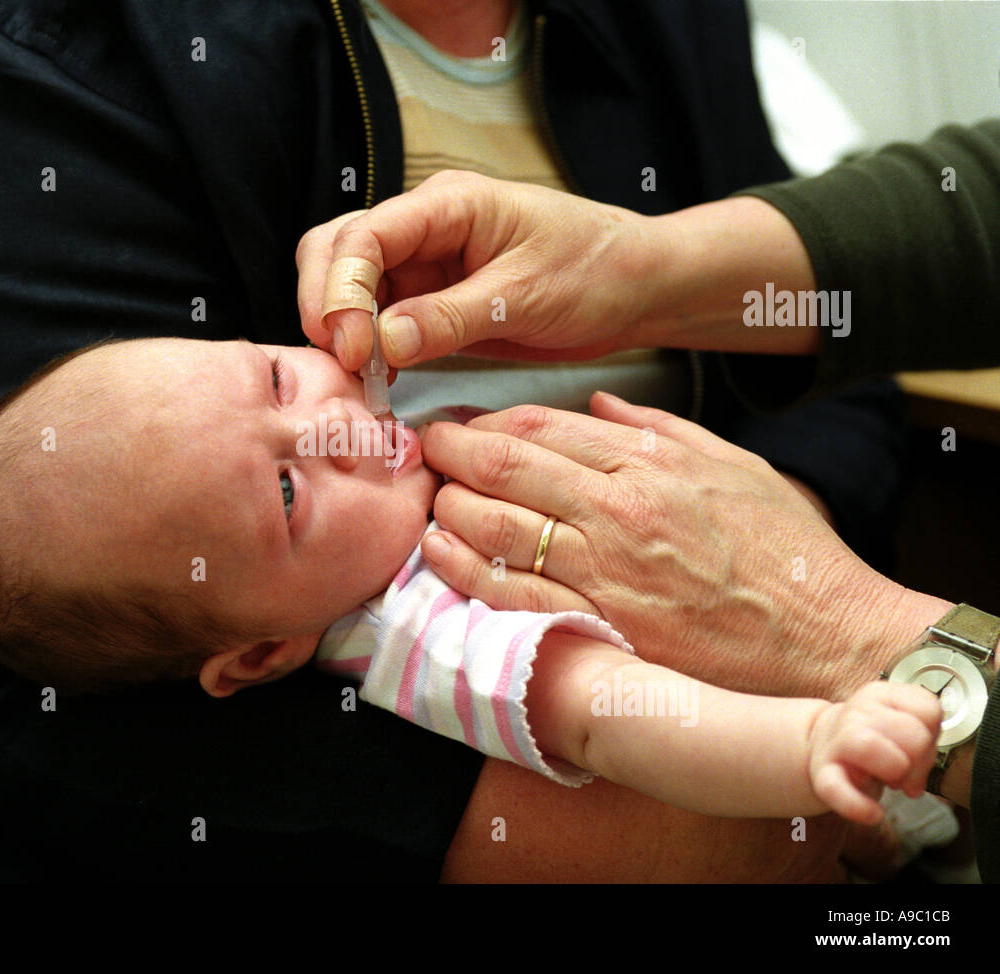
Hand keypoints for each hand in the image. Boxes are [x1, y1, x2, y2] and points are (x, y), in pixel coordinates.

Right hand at [295, 170, 653, 371]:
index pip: (362, 235)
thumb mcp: (527, 294)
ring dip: (343, 331)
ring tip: (358, 381)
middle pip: (336, 251)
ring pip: (351, 288)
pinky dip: (368, 350)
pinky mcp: (431, 303)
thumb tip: (382, 342)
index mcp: (448, 205)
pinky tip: (380, 381)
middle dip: (326, 304)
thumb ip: (451, 317)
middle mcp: (425, 228)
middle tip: (344, 363)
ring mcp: (424, 265)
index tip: (352, 348)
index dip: (342, 291)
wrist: (635, 287)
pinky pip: (379, 321)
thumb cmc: (595, 269)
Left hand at [418, 391, 952, 700]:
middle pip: (506, 465)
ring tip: (429, 497)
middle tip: (423, 447)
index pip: (542, 425)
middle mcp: (616, 510)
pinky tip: (437, 553)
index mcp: (648, 464)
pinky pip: (510, 593)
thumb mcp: (734, 465)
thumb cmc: (787, 553)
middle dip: (451, 450)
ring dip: (448, 505)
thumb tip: (599, 399)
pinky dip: (463, 570)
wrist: (826, 638)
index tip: (461, 423)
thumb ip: (660, 428)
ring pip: (496, 524)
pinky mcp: (597, 627)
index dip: (487, 420)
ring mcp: (602, 570)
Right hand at [809, 682, 942, 824]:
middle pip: (913, 734)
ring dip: (896, 772)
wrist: (824, 744)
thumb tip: (917, 778)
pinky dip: (858, 806)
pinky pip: (837, 789)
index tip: (919, 748)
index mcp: (881, 695)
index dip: (933, 735)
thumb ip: (924, 735)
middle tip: (908, 769)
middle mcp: (857, 712)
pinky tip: (873, 813)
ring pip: (872, 747)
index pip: (928, 710)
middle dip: (920, 759)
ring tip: (894, 782)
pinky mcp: (822, 774)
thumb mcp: (901, 722)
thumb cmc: (874, 737)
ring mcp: (837, 742)